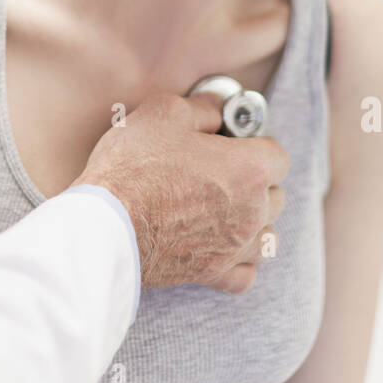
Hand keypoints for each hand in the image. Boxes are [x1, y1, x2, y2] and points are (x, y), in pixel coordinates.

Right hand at [69, 91, 288, 293]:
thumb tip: (217, 110)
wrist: (105, 226)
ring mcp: (235, 247)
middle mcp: (252, 211)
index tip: (232, 143)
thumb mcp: (164, 112)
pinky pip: (247, 273)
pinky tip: (222, 246)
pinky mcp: (213, 273)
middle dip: (256, 181)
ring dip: (254, 222)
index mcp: (249, 169)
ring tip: (225, 210)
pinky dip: (241, 260)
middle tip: (221, 171)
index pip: (278, 155)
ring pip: (268, 235)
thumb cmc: (133, 167)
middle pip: (276, 195)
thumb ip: (203, 108)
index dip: (255, 145)